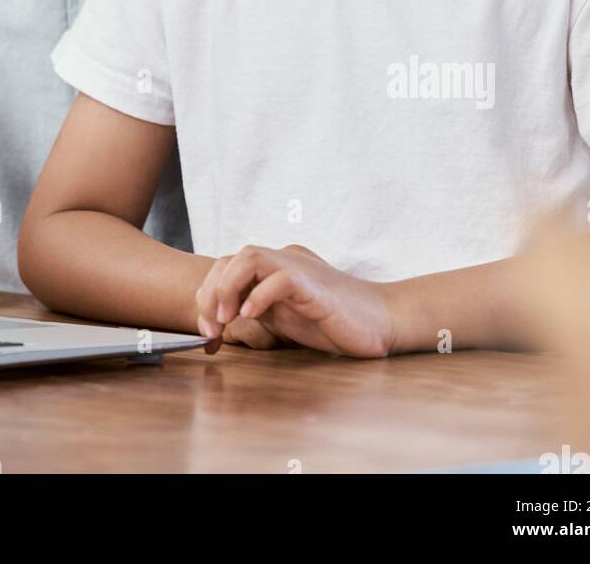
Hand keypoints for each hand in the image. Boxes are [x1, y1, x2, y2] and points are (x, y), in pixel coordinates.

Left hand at [195, 244, 395, 357]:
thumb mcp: (286, 317)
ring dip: (227, 287)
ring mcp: (298, 267)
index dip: (208, 296)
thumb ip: (259, 310)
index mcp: (274, 268)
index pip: (227, 267)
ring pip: (249, 257)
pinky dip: (259, 295)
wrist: (383, 321)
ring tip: (225, 318)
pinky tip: (251, 315)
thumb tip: (221, 321)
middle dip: (210, 293)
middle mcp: (282, 260)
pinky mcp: (313, 284)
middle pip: (230, 259)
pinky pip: (279, 278)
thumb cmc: (336, 322)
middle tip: (211, 329)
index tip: (207, 333)